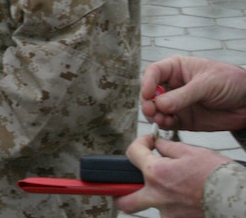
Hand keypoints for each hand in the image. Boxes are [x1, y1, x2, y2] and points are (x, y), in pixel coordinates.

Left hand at [116, 135, 230, 217]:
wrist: (237, 198)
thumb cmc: (217, 174)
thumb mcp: (190, 151)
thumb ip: (167, 147)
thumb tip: (157, 144)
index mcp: (156, 173)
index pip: (132, 153)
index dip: (139, 143)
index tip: (148, 143)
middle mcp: (157, 196)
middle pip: (125, 200)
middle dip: (119, 193)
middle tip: (127, 186)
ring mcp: (168, 213)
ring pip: (150, 207)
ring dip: (156, 198)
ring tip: (175, 190)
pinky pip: (170, 214)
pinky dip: (174, 206)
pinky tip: (186, 198)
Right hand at [140, 56, 245, 131]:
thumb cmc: (230, 82)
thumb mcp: (207, 84)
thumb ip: (184, 95)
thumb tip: (160, 104)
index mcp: (176, 69)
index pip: (154, 72)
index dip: (147, 82)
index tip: (147, 94)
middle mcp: (173, 86)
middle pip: (150, 92)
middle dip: (148, 102)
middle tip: (151, 110)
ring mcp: (177, 103)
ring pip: (156, 109)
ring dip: (154, 115)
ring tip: (160, 119)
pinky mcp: (183, 119)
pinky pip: (167, 122)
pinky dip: (164, 124)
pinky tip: (167, 124)